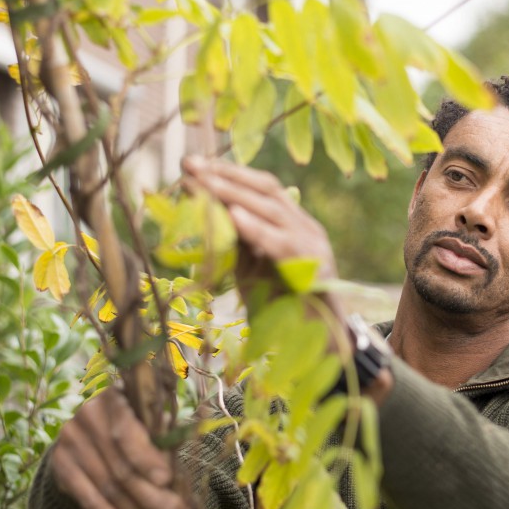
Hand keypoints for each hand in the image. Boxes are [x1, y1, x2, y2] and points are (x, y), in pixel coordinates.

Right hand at [51, 389, 194, 508]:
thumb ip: (163, 440)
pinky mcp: (62, 468)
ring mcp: (70, 443)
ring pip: (109, 489)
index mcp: (115, 397)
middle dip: (154, 499)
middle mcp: (88, 417)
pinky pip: (90, 501)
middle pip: (122, 467)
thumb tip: (178, 475)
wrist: (89, 431)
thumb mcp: (149, 422)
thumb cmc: (136, 424)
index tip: (167, 480)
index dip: (146, 457)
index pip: (127, 431)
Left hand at [181, 156, 338, 307]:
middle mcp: (307, 228)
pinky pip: (280, 242)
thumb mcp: (253, 268)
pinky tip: (233, 215)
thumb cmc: (282, 308)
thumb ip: (238, 242)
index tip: (194, 165)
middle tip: (190, 164)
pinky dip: (255, 227)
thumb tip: (208, 213)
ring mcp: (313, 245)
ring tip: (203, 183)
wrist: (318, 343)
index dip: (230, 173)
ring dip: (234, 194)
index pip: (264, 187)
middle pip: (267, 190)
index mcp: (296, 224)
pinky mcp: (314, 268)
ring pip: (273, 210)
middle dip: (226, 175)